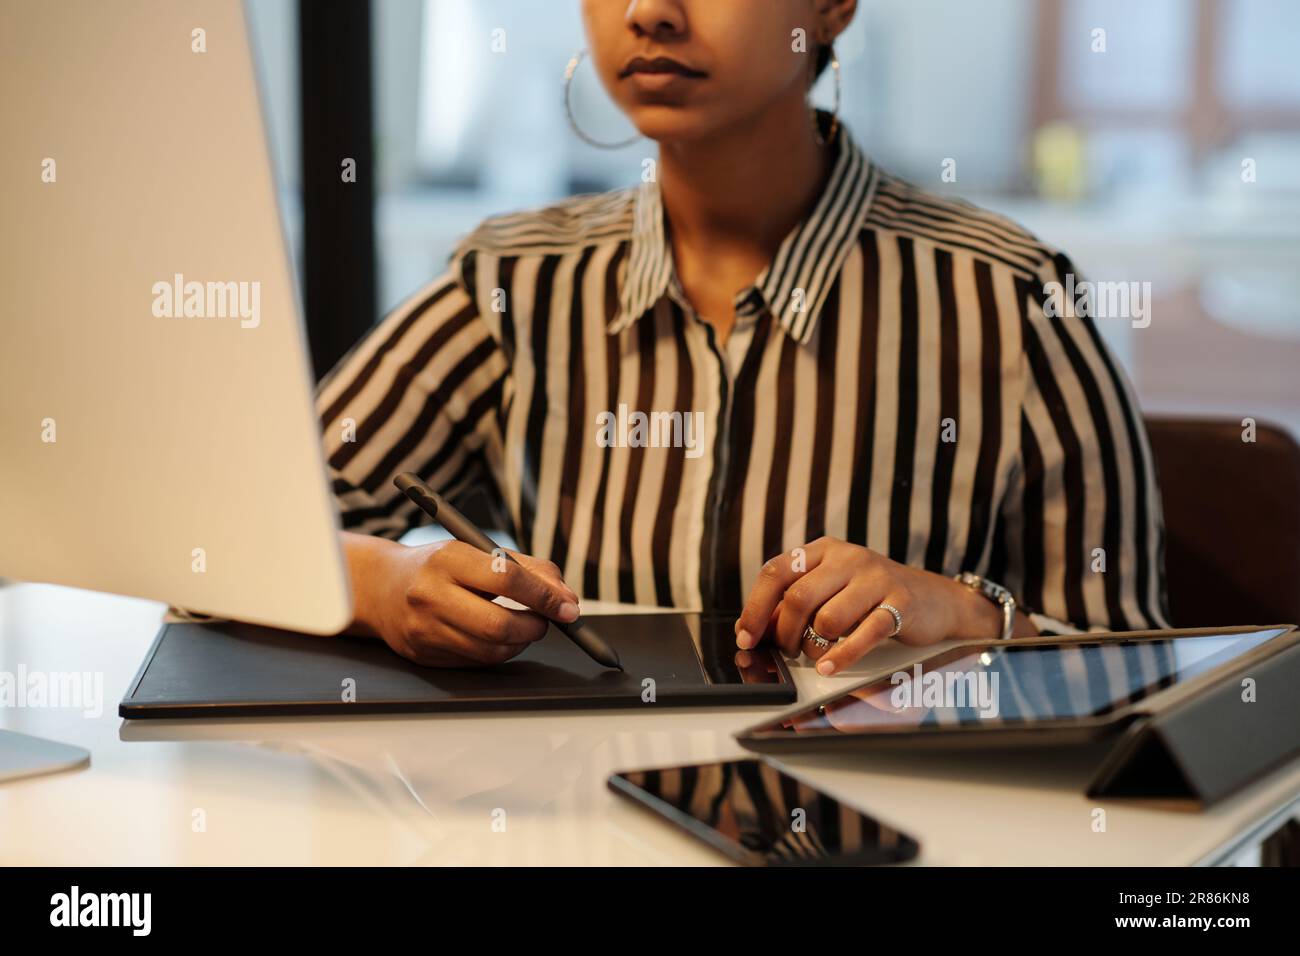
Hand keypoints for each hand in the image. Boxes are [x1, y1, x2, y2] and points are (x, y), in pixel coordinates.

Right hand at [342, 531, 579, 666]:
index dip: (545, 596)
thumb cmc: (439, 566)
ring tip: (524, 627)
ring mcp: (425, 629)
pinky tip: (500, 638)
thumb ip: (528, 568)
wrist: (382, 588)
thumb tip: (566, 598)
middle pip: (499, 625)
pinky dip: (500, 653)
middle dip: (535, 627)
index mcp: (448, 559)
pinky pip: (477, 662)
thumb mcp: (477, 550)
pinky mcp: (425, 655)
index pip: (507, 578)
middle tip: (547, 621)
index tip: (568, 607)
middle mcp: (431, 594)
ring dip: (521, 643)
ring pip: (491, 651)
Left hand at [733, 537, 1013, 675]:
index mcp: (824, 550)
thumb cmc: (872, 596)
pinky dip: (841, 656)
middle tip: (787, 652)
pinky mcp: (898, 603)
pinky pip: (862, 634)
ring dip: (813, 647)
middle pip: (798, 597)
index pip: (775, 572)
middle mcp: (847, 558)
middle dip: (785, 633)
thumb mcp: (832, 588)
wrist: (933, 598)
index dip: (755, 607)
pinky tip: (829, 668)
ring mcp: (875, 578)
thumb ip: (797, 601)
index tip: (746, 636)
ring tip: (815, 657)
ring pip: (827, 618)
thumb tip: (758, 629)